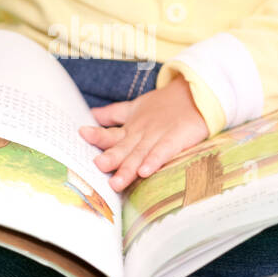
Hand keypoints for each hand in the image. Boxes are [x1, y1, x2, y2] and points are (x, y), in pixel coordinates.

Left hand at [78, 73, 208, 191]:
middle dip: (111, 158)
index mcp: (131, 128)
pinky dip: (154, 161)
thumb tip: (91, 114)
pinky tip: (145, 172)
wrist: (195, 94)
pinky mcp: (176, 138)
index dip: (97, 135)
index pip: (111, 134)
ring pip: (141, 153)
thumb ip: (114, 114)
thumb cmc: (164, 105)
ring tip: (116, 183)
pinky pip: (164, 151)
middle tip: (97, 166)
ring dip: (128, 167)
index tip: (82, 133)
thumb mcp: (136, 107)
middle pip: (124, 148)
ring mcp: (158, 136)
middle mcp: (141, 133)